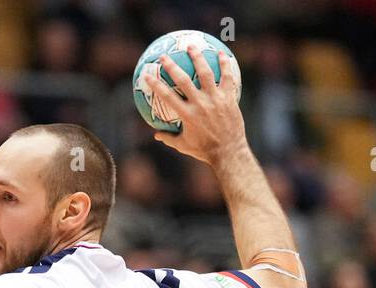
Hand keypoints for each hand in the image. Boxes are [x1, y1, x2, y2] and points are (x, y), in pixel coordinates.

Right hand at [151, 45, 244, 165]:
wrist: (228, 152)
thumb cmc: (204, 150)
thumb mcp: (184, 145)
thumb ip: (169, 138)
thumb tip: (155, 134)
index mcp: (186, 115)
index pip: (166, 96)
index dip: (155, 84)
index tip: (147, 75)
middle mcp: (199, 104)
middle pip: (183, 80)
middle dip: (172, 66)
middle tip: (164, 56)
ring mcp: (215, 100)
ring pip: (205, 73)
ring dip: (197, 57)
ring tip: (191, 46)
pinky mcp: (228, 98)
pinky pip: (226, 77)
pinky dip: (224, 64)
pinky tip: (221, 54)